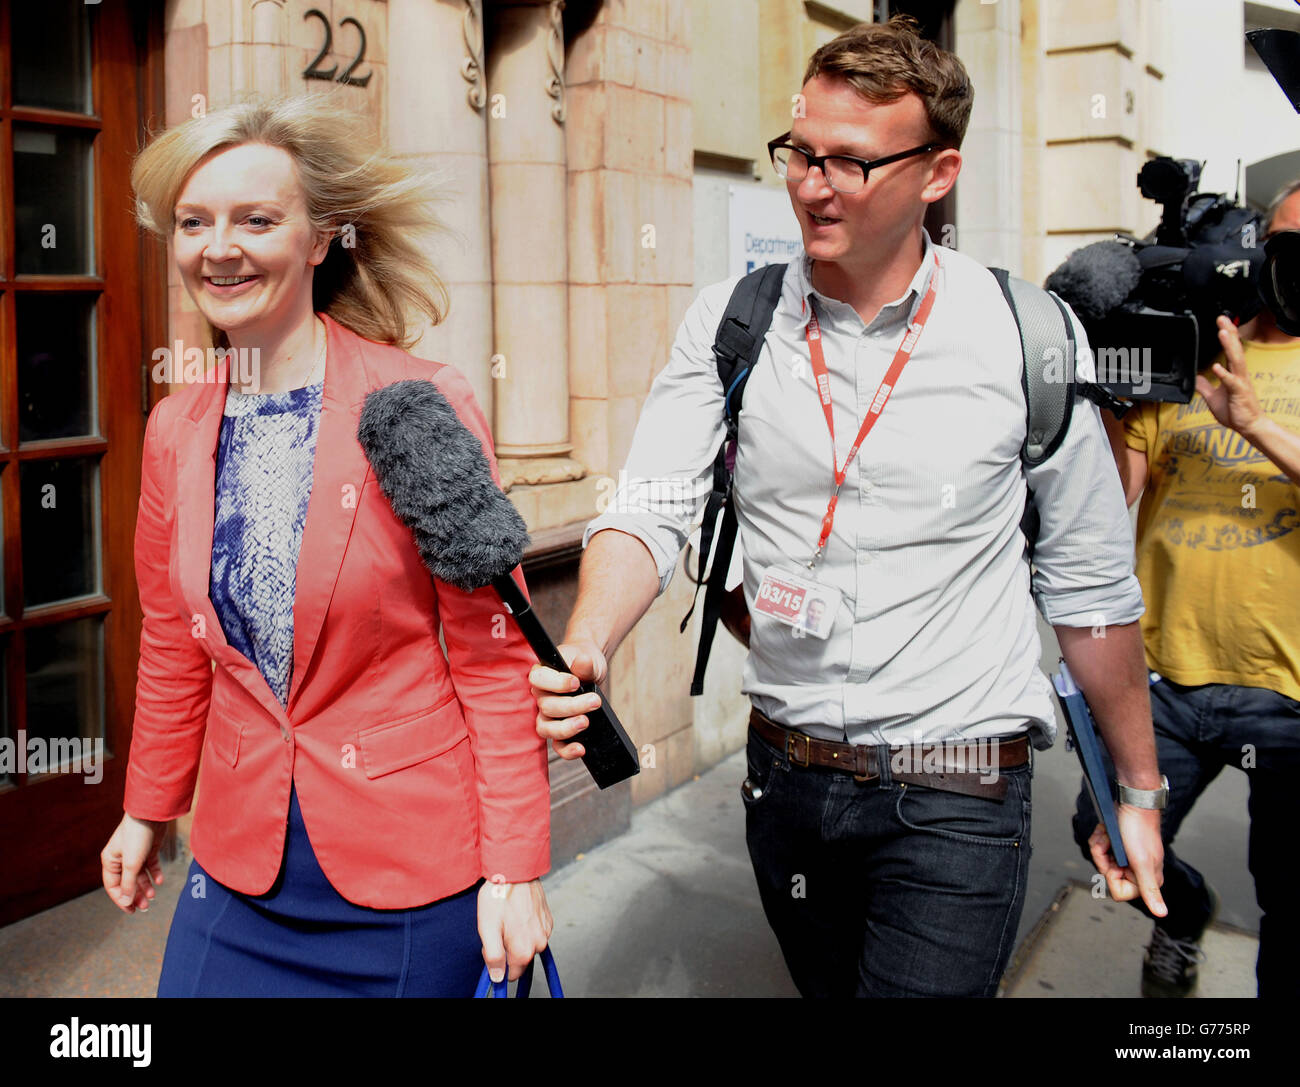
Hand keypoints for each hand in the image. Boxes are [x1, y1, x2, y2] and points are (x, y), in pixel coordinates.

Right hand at [101, 813, 167, 913]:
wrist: (152, 814)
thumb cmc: (137, 836)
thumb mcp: (132, 863)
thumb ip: (129, 883)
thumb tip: (126, 902)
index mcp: (110, 861)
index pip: (113, 886)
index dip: (122, 899)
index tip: (132, 911)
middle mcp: (121, 859)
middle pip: (127, 883)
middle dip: (135, 895)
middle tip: (145, 907)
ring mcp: (135, 854)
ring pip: (139, 876)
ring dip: (145, 886)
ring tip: (153, 895)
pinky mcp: (148, 849)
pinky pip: (150, 866)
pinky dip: (154, 873)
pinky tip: (159, 881)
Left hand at [477, 878, 552, 983]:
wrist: (516, 869)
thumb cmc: (499, 897)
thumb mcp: (488, 928)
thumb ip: (493, 957)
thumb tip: (497, 978)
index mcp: (524, 950)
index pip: (510, 974)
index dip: (498, 961)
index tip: (493, 945)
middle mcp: (539, 944)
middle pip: (520, 959)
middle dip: (508, 949)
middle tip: (499, 928)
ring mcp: (546, 931)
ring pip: (528, 945)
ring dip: (518, 938)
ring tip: (508, 917)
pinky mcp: (548, 919)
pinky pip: (535, 933)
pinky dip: (527, 927)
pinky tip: (518, 912)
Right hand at [528, 639, 607, 759]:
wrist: (592, 671)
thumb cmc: (585, 662)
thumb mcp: (588, 658)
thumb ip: (584, 663)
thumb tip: (583, 661)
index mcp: (542, 675)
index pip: (538, 680)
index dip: (555, 684)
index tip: (576, 682)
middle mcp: (541, 697)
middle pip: (546, 707)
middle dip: (571, 706)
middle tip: (594, 701)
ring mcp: (548, 716)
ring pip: (546, 728)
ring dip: (566, 728)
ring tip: (585, 722)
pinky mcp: (560, 730)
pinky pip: (557, 745)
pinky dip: (567, 750)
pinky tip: (581, 748)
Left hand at [1087, 806, 1166, 917]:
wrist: (1132, 801)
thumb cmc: (1138, 830)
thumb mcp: (1142, 863)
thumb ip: (1149, 890)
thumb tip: (1162, 914)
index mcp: (1146, 879)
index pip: (1118, 892)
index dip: (1112, 876)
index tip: (1117, 863)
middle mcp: (1137, 870)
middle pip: (1106, 874)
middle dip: (1103, 856)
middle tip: (1111, 844)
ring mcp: (1125, 856)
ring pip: (1100, 859)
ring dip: (1100, 844)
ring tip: (1109, 835)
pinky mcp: (1117, 844)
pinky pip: (1099, 846)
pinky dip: (1099, 837)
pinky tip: (1106, 830)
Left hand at [1195, 316, 1264, 436]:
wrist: (1248, 426)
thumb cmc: (1234, 411)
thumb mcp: (1213, 397)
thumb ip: (1205, 386)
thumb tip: (1197, 377)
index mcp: (1233, 373)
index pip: (1230, 350)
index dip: (1226, 335)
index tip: (1221, 322)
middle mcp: (1238, 374)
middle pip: (1234, 349)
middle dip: (1229, 333)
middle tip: (1222, 319)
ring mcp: (1240, 383)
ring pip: (1235, 361)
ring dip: (1228, 347)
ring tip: (1222, 333)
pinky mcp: (1238, 393)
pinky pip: (1231, 382)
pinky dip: (1224, 374)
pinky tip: (1216, 367)